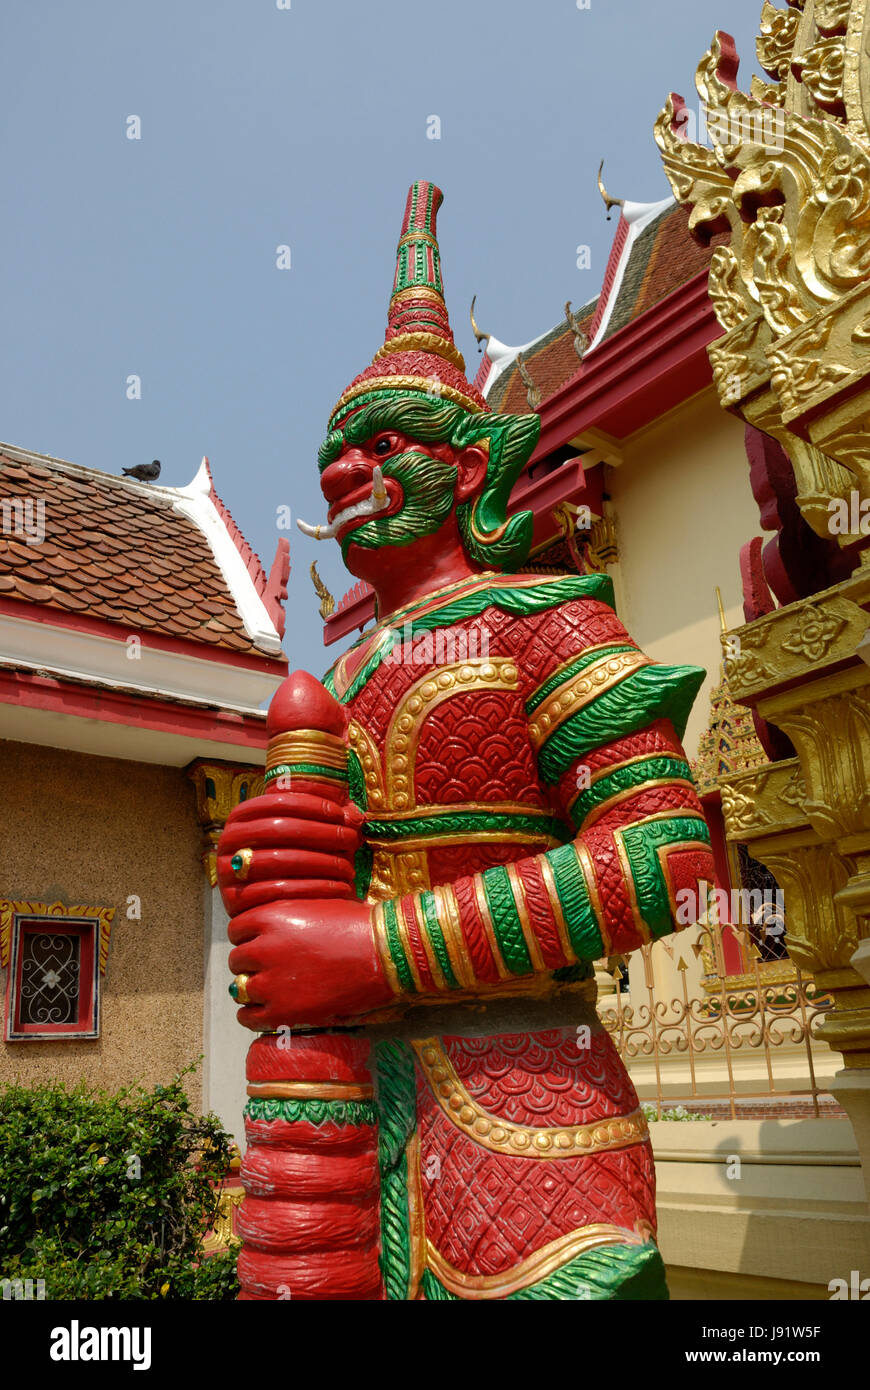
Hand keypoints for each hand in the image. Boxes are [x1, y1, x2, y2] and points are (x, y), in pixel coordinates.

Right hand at [216, 789, 364, 915]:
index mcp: (241, 817)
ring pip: (281, 860)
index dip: (311, 805)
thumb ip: (325, 819)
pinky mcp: (236, 901)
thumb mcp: (300, 835)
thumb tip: (356, 815)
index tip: (340, 813)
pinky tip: (339, 889)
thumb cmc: (288, 859)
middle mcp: (228, 840)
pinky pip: (280, 892)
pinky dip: (315, 889)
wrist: (262, 904)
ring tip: (349, 866)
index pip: (278, 802)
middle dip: (322, 832)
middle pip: (280, 829)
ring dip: (322, 862)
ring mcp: (228, 871)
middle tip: (352, 839)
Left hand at [227, 897, 393, 1029]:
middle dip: (250, 963)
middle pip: (237, 960)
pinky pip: (248, 1017)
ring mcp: (271, 982)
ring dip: (251, 989)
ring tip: (267, 991)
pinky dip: (251, 1015)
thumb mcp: (312, 908)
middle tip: (269, 967)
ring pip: (239, 988)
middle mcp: (264, 948)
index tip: (259, 944)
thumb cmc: (356, 926)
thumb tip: (266, 935)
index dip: (248, 937)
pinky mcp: (283, 1011)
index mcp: (270, 917)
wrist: (384, 953)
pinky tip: (263, 1012)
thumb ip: (283, 920)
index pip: (237, 930)